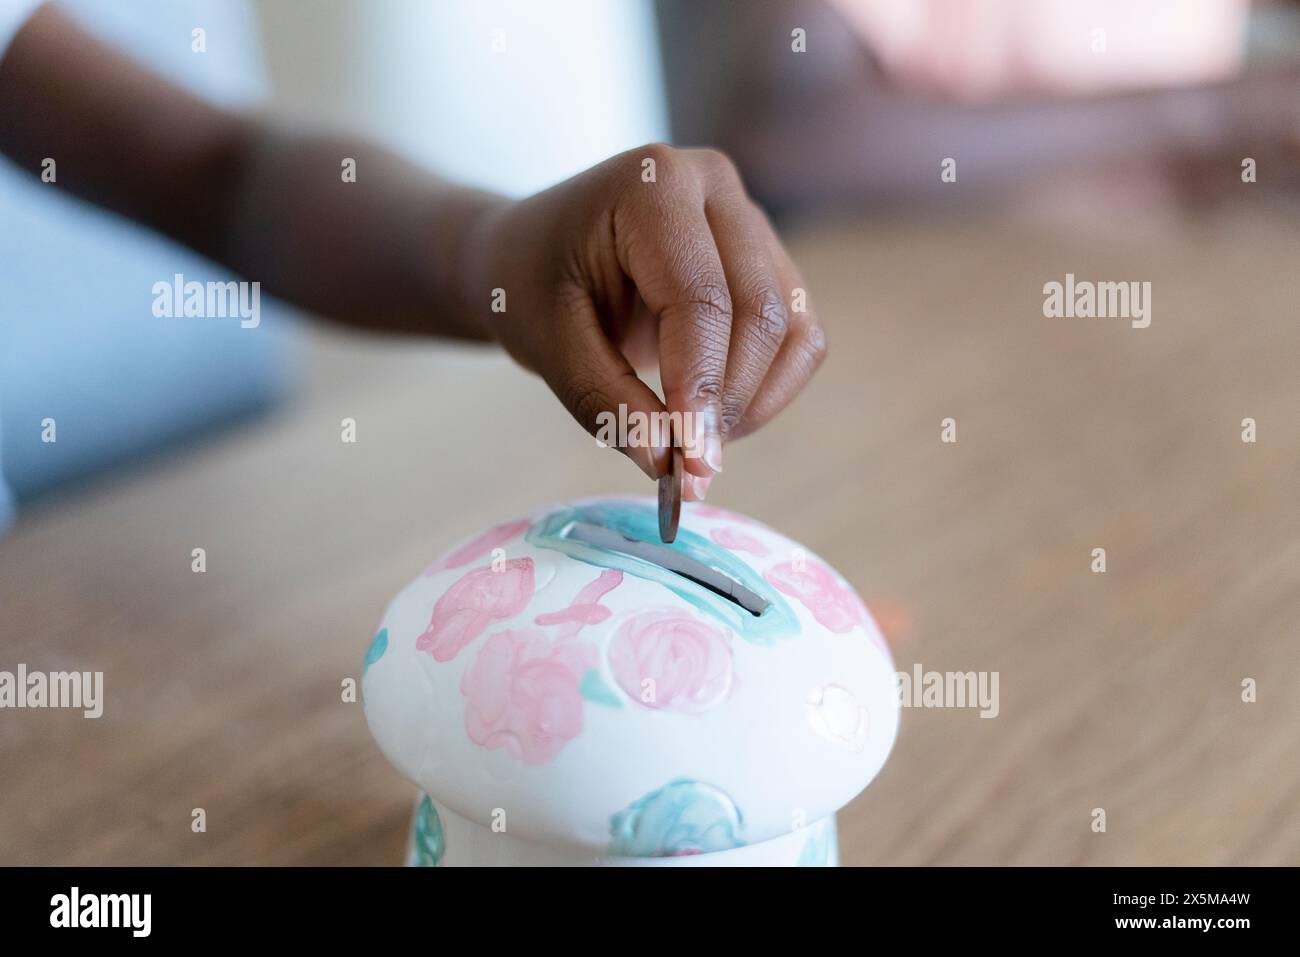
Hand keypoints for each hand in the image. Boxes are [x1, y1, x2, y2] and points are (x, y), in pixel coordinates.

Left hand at [460, 145, 825, 499]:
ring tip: (691, 439)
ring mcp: (750, 222)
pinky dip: (768, 391)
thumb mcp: (549, 345)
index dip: (699, 385)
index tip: (689, 461)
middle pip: (760, 311)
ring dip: (752, 401)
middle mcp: (716, 187)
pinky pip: (798, 337)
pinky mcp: (767, 263)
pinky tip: (715, 417)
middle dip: (727, 401)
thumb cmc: (530, 285)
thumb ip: (608, 403)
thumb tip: (669, 463)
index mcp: (654, 184)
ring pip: (791, 327)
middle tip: (687, 467)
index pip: (699, 297)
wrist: (531, 254)